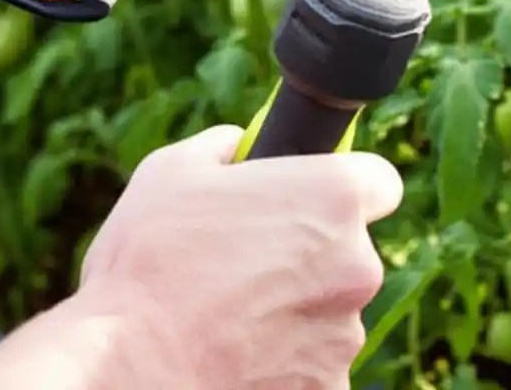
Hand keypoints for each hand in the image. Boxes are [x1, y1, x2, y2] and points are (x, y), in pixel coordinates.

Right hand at [77, 126, 403, 388]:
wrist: (130, 371)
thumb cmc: (148, 265)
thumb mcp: (172, 173)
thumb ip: (225, 148)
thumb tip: (240, 145)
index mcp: (334, 198)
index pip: (381, 182)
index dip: (349, 190)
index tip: (317, 201)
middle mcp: (358, 264)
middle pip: (351, 252)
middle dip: (312, 256)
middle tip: (249, 266)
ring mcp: (347, 332)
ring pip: (331, 311)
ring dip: (296, 311)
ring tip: (229, 316)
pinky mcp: (331, 386)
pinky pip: (315, 362)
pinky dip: (287, 360)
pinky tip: (237, 355)